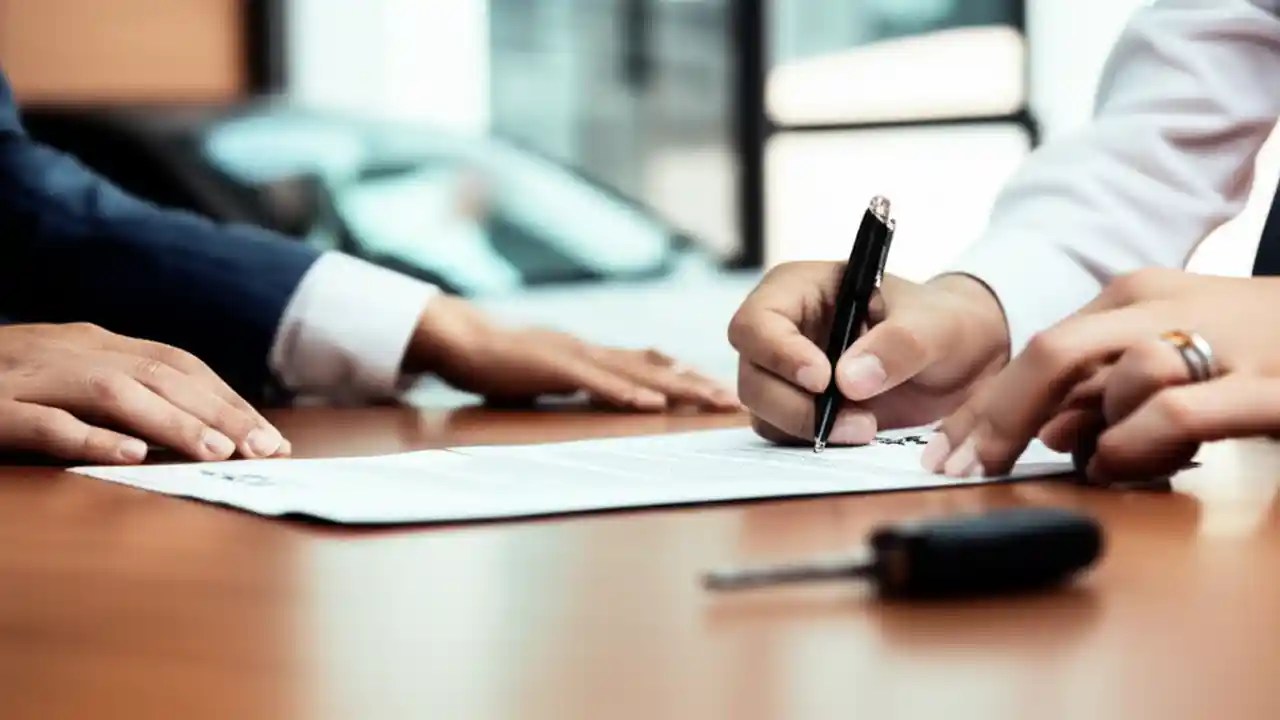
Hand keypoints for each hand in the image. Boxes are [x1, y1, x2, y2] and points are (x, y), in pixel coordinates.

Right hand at [0, 324, 286, 463]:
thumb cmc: (0, 387)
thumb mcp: (65, 381)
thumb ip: (121, 396)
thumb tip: (200, 430)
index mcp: (90, 341)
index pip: (177, 363)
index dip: (227, 397)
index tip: (270, 436)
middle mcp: (66, 349)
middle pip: (158, 373)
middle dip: (218, 411)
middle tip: (262, 448)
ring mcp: (25, 375)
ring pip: (112, 390)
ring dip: (171, 421)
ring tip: (216, 452)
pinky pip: (43, 421)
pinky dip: (90, 438)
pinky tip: (131, 457)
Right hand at [406, 296, 739, 410]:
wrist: (462, 342)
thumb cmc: (502, 365)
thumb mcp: (552, 377)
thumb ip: (578, 387)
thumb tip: (603, 404)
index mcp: (595, 354)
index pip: (652, 365)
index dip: (688, 378)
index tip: (719, 395)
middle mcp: (594, 351)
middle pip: (658, 367)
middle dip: (697, 385)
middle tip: (732, 403)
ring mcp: (576, 356)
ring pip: (637, 374)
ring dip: (677, 389)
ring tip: (709, 402)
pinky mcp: (554, 366)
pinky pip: (597, 382)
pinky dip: (626, 394)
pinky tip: (651, 405)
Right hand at [728, 262, 1010, 444]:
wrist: (959, 359)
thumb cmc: (941, 323)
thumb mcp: (934, 324)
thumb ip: (898, 344)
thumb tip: (849, 381)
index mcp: (799, 289)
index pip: (757, 322)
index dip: (779, 353)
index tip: (823, 380)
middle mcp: (782, 330)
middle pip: (752, 375)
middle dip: (796, 407)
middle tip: (858, 422)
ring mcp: (785, 373)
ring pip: (763, 410)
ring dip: (808, 429)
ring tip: (867, 428)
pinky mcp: (799, 408)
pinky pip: (785, 433)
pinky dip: (814, 441)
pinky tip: (858, 432)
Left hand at [927, 269, 1279, 481]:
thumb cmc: (1252, 346)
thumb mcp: (1166, 357)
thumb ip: (1103, 391)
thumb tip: (1042, 434)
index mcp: (1130, 297)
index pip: (1032, 352)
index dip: (982, 406)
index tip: (943, 453)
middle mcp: (1163, 306)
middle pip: (1049, 354)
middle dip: (996, 417)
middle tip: (967, 468)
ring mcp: (1216, 339)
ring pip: (1115, 380)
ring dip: (1093, 432)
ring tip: (1106, 459)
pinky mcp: (1265, 383)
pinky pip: (1175, 408)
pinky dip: (1137, 442)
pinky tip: (1132, 461)